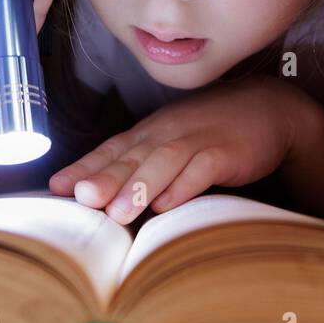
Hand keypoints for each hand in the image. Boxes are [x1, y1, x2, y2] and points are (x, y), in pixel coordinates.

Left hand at [47, 75, 308, 223]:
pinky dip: (184, 186)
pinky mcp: (225, 152)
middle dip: (105, 178)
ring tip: (117, 214)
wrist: (267, 109)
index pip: (111, 150)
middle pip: (131, 157)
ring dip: (139, 187)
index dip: (84, 168)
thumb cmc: (209, 130)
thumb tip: (95, 194)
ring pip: (163, 162)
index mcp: (149, 132)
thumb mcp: (169, 141)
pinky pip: (202, 168)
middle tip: (81, 198)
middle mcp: (167, 133)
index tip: (56, 188)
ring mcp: (196, 140)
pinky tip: (167, 204)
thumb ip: (138, 164)